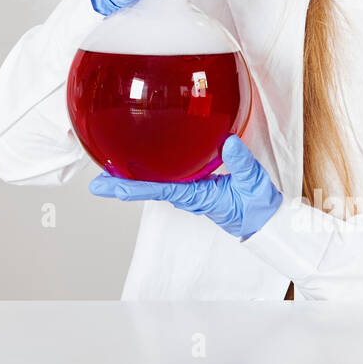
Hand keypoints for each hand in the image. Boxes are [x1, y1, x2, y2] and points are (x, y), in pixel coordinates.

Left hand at [89, 135, 281, 238]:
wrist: (266, 220)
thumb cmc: (258, 205)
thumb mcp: (254, 182)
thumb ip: (241, 163)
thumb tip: (228, 143)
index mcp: (197, 196)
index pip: (160, 190)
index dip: (134, 188)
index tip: (112, 187)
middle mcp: (187, 196)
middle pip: (148, 190)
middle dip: (121, 187)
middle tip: (96, 184)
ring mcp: (189, 193)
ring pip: (154, 186)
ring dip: (130, 181)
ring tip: (107, 173)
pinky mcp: (194, 188)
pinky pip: (165, 181)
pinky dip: (147, 175)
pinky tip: (138, 165)